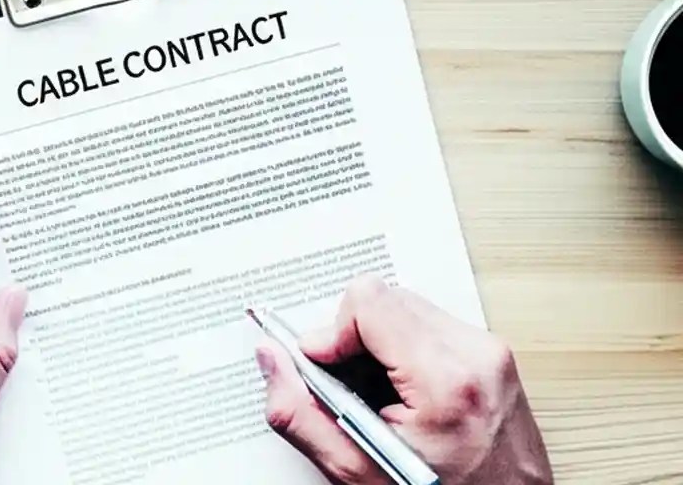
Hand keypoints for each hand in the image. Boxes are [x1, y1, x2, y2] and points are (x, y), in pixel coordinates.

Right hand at [257, 275, 552, 484]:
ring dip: (378, 345)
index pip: (369, 300)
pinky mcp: (494, 357)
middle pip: (385, 298)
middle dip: (353, 338)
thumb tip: (272, 359)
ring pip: (406, 308)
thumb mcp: (357, 472)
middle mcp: (477, 356)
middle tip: (348, 387)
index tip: (322, 363)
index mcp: (447, 381)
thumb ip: (300, 413)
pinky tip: (402, 394)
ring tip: (379, 396)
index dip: (331, 331)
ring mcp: (491, 354)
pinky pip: (430, 326)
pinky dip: (404, 351)